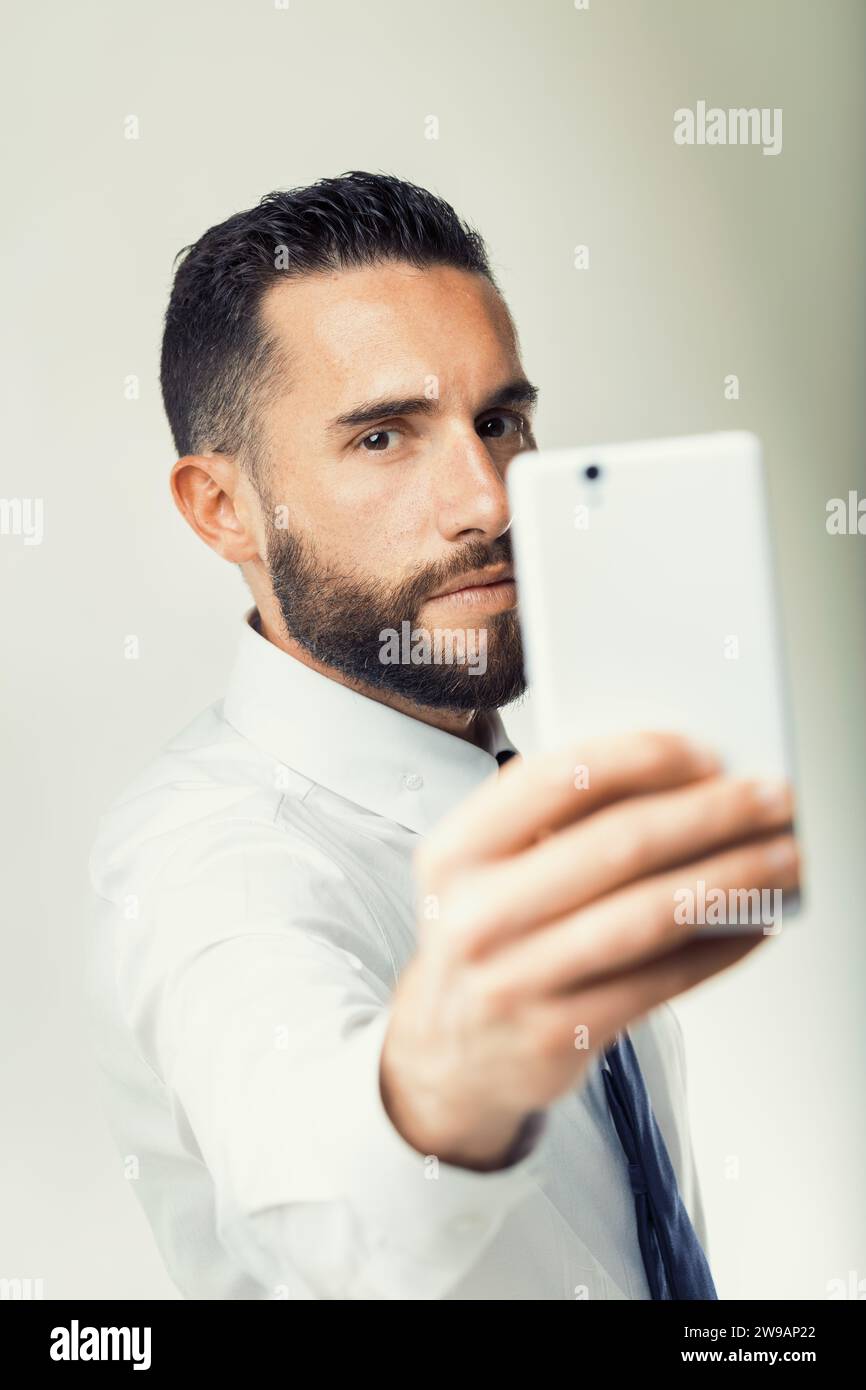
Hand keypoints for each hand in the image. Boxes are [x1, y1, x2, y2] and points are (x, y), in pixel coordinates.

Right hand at [380, 731, 798, 1168]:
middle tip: (769, 798)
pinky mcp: (558, 1035)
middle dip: (710, 814)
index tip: (705, 752)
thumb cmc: (490, 937)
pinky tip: (753, 924)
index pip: (556, 779)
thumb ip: (556, 825)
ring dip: (731, 880)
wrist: (450, 1053)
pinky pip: (660, 982)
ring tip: (782, 859)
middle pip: (617, 845)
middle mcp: (475, 914)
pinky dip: (719, 948)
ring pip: (647, 916)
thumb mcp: (487, 870)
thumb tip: (681, 782)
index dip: (640, 758)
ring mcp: (514, 980)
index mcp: (457, 851)